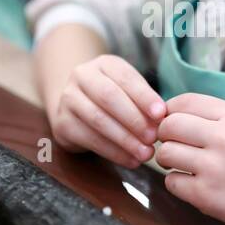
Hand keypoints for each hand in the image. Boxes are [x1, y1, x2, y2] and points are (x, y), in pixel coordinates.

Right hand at [50, 55, 166, 168]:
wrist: (76, 107)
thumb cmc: (113, 99)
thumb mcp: (129, 91)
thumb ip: (145, 102)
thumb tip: (162, 120)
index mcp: (104, 64)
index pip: (126, 77)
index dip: (144, 97)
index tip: (161, 114)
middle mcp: (82, 76)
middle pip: (109, 97)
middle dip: (134, 119)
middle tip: (153, 138)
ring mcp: (68, 99)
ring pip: (98, 120)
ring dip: (125, 140)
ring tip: (145, 154)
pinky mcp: (62, 124)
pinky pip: (89, 139)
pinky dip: (113, 152)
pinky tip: (131, 160)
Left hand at [157, 93, 224, 224]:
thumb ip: (212, 116)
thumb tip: (168, 114)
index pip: (185, 101)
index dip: (170, 111)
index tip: (172, 122)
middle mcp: (222, 138)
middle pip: (169, 125)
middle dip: (165, 135)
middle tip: (174, 145)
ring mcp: (212, 167)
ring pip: (165, 153)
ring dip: (167, 159)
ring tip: (182, 164)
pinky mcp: (204, 194)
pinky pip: (170, 181)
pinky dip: (176, 182)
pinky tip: (191, 183)